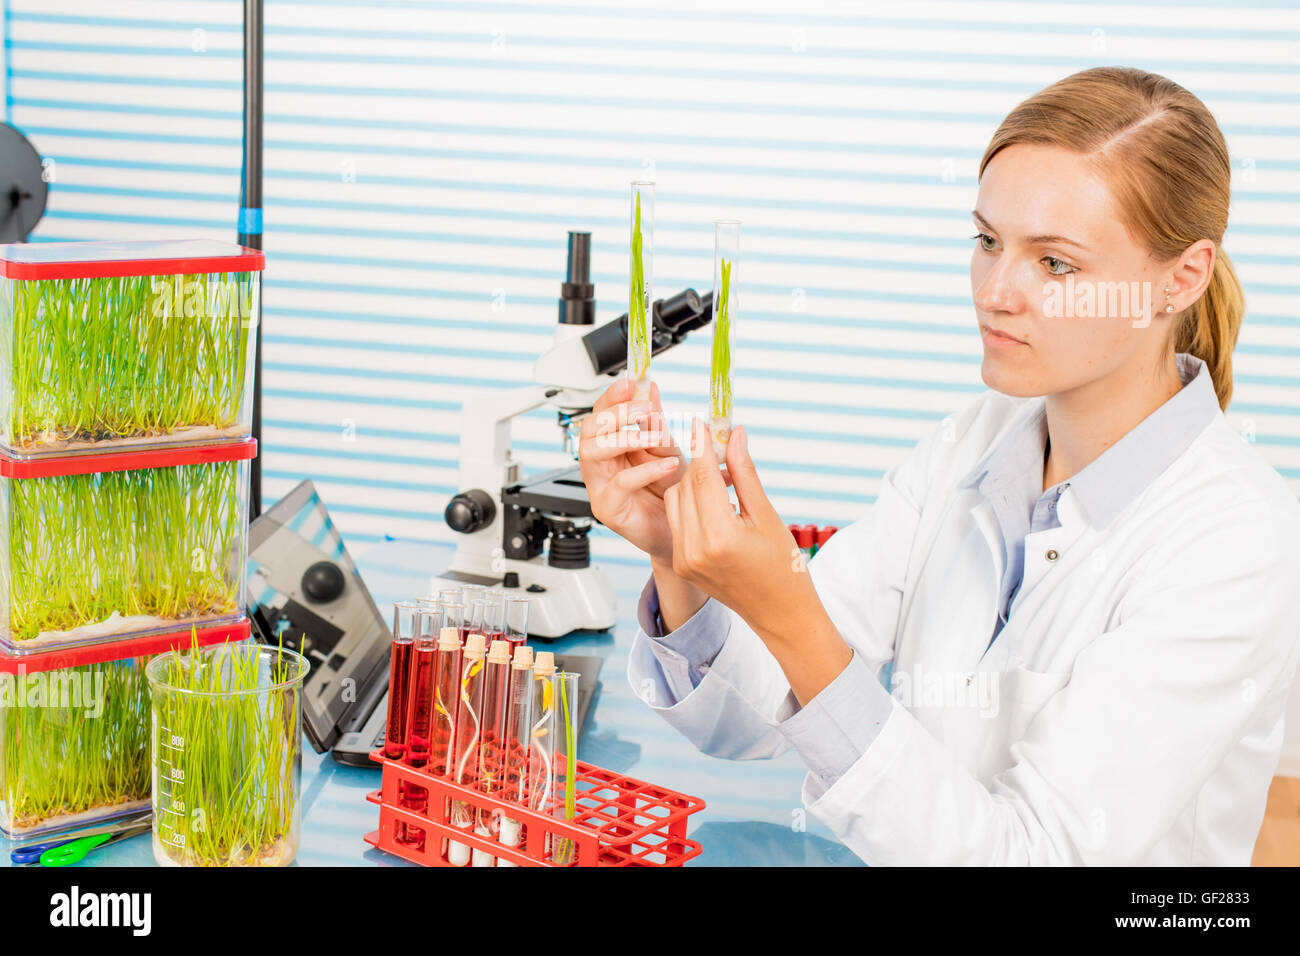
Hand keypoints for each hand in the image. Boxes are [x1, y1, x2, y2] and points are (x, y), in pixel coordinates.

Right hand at [578, 377, 686, 563]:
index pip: (601, 413)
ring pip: (592, 452)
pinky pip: (617, 484)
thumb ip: (656, 422)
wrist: (680, 527)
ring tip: (656, 437)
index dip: (612, 396)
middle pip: (590, 429)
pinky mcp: (607, 508)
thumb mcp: (667, 447)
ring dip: (624, 438)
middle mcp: (601, 463)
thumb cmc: (670, 490)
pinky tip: (666, 464)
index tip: (631, 382)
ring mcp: (599, 485)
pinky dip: (643, 471)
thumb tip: (650, 389)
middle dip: (617, 413)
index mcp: (611, 444)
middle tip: (645, 409)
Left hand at [664, 418, 851, 703]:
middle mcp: (693, 549)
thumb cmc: (783, 568)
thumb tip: (735, 434)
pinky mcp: (681, 564)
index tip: (702, 421)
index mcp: (718, 537)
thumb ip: (744, 473)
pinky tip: (714, 501)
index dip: (702, 445)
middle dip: (699, 462)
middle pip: (685, 486)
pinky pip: (677, 521)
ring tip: (721, 478)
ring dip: (693, 483)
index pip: (701, 477)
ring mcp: (684, 559)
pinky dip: (690, 504)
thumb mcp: (766, 515)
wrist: (779, 614)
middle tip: (717, 443)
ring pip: (675, 501)